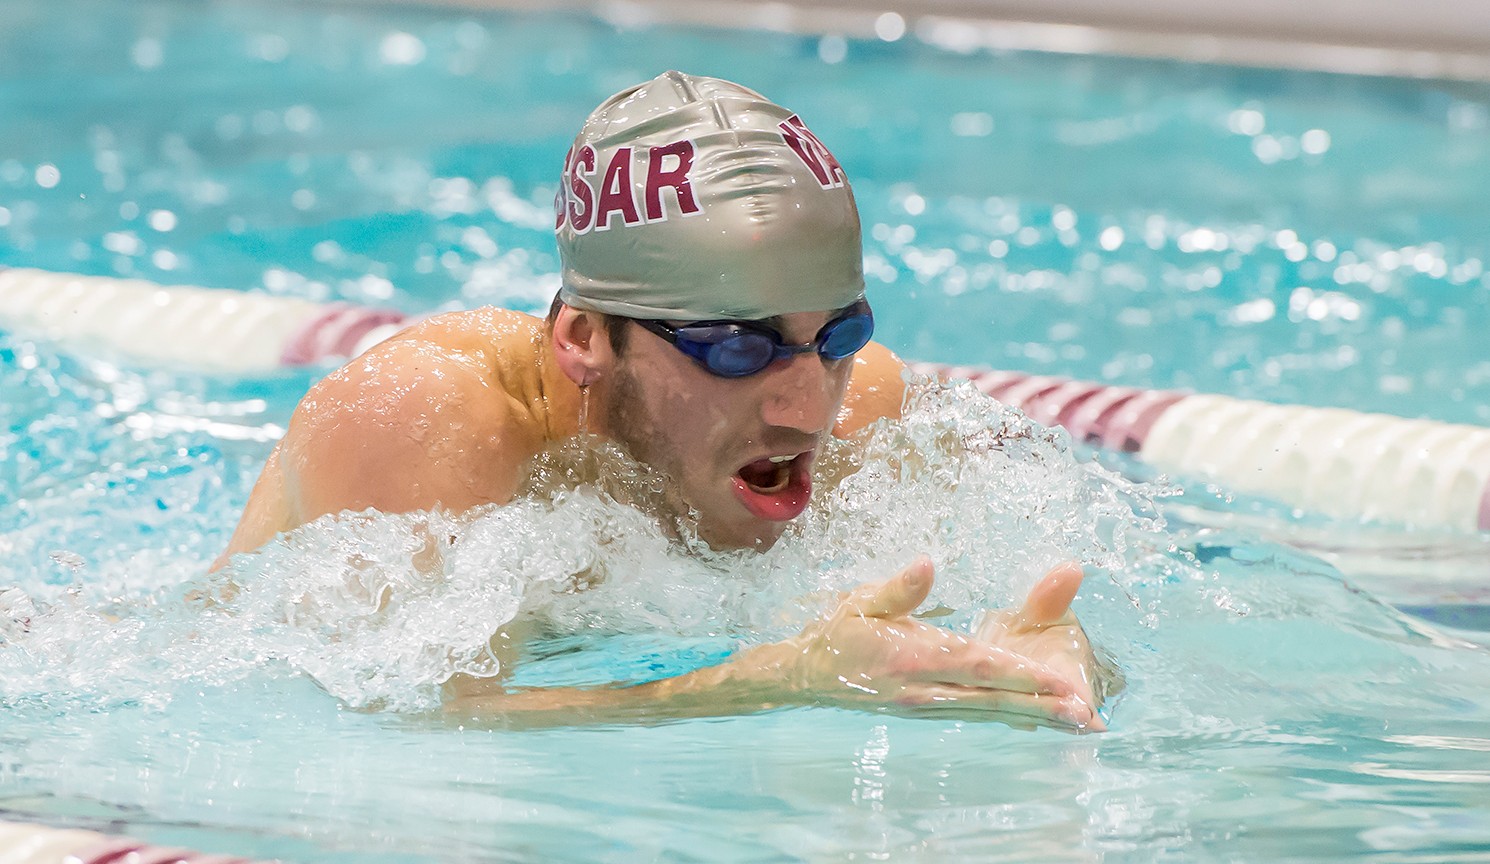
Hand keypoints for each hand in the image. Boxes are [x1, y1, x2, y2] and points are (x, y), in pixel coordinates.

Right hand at [741, 557, 1103, 730]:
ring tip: (1075, 722)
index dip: (1022, 674)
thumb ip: (899, 588)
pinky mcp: (924, 710)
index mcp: (912, 657)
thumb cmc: (836, 632)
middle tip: (1088, 716)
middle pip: (994, 698)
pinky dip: (1008, 716)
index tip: (1060, 680)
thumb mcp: (861, 602)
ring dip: (1034, 717)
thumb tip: (928, 565)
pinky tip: (1033, 717)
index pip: (979, 665)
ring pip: (989, 712)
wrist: (804, 676)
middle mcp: (923, 689)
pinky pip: (974, 713)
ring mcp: (924, 706)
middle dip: (1043, 707)